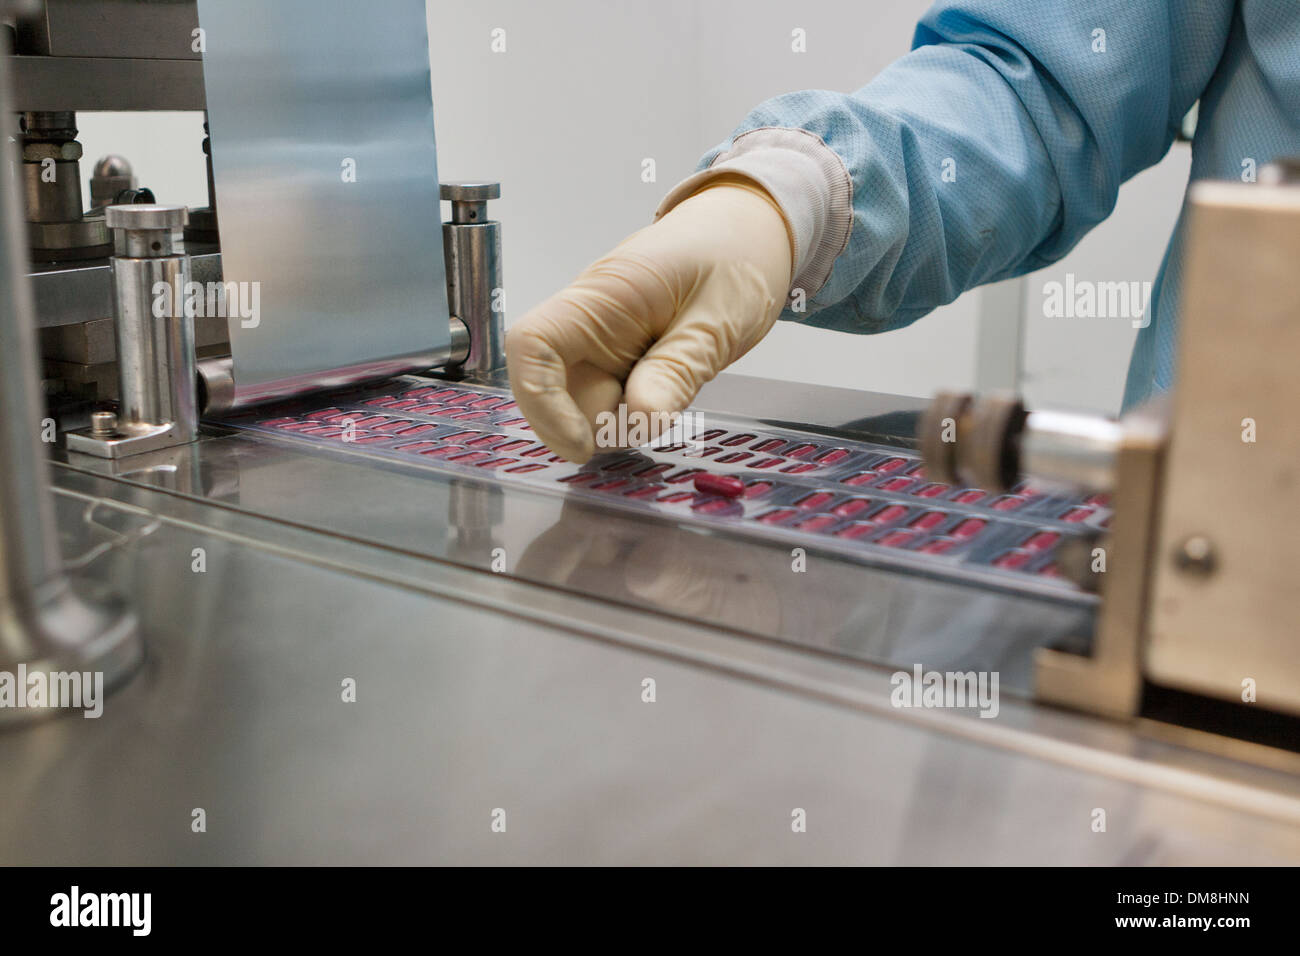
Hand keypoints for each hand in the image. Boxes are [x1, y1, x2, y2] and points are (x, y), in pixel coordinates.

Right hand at [505, 175, 792, 461]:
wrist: (747, 233)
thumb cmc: (734, 256)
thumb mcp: (720, 318)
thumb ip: (679, 370)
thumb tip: (643, 421)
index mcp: (603, 296)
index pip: (531, 345)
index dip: (540, 402)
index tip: (583, 444)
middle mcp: (587, 321)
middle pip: (556, 391)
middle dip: (600, 422)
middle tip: (662, 410)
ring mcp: (599, 345)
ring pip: (583, 406)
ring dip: (623, 420)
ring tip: (677, 383)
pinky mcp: (616, 363)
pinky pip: (609, 403)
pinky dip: (636, 414)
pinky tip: (672, 388)